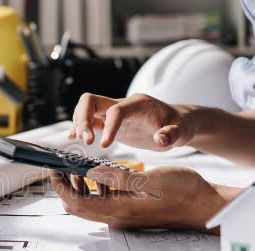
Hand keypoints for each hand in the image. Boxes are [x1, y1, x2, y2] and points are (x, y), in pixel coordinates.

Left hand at [49, 166, 238, 229]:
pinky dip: (95, 188)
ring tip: (79, 165)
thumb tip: (93, 171)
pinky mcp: (130, 212)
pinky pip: (103, 202)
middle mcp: (118, 217)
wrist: (206, 206)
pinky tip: (102, 173)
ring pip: (89, 204)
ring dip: (79, 186)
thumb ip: (122, 177)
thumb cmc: (186, 191)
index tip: (53, 168)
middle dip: (64, 185)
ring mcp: (123, 216)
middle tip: (61, 165)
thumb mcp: (154, 179)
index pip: (76, 202)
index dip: (60, 186)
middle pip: (77, 206)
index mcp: (120, 209)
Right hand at [69, 93, 196, 149]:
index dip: (108, 127)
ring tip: (81, 143)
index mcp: (139, 104)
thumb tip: (160, 139)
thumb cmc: (180, 126)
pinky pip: (90, 120)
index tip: (103, 146)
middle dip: (82, 119)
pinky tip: (72, 138)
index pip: (116, 110)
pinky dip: (79, 128)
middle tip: (85, 141)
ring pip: (86, 108)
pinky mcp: (110, 122)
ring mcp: (114, 112)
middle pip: (91, 101)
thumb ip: (172, 135)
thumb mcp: (181, 132)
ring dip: (79, 124)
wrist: (178, 123)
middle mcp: (123, 104)